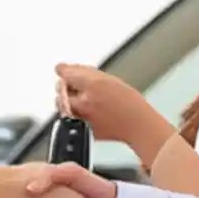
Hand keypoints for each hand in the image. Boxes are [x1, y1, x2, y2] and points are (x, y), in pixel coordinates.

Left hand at [55, 63, 175, 158]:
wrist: (138, 126)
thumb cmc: (130, 103)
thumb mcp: (110, 79)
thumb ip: (85, 73)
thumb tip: (64, 69)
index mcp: (93, 85)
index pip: (66, 73)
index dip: (64, 70)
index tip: (62, 69)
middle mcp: (85, 102)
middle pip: (61, 88)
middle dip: (67, 86)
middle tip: (80, 87)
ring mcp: (82, 117)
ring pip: (61, 104)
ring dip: (68, 99)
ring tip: (84, 101)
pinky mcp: (81, 129)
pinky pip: (69, 116)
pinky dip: (74, 112)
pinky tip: (89, 112)